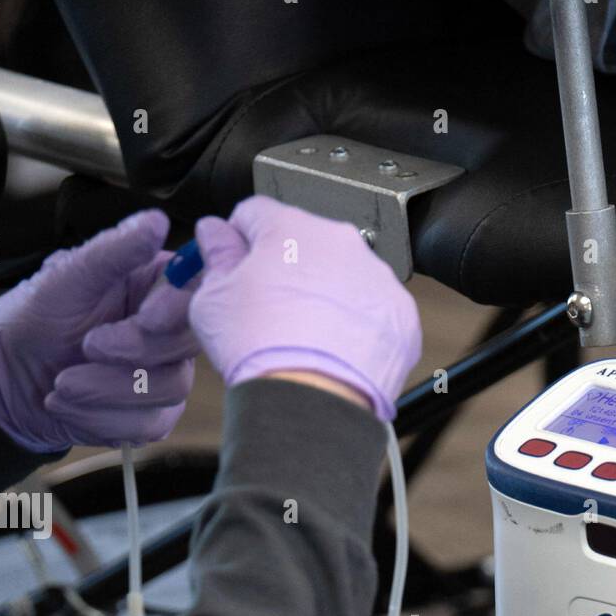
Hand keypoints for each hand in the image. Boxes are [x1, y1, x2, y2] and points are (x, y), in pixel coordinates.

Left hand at [0, 209, 198, 453]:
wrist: (5, 376)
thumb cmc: (33, 317)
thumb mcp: (67, 277)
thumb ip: (113, 251)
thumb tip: (156, 221)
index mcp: (155, 287)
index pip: (196, 293)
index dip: (177, 310)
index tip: (144, 319)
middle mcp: (168, 331)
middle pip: (186, 345)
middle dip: (132, 353)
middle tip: (85, 346)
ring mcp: (165, 376)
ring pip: (168, 390)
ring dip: (106, 391)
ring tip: (62, 384)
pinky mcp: (152, 416)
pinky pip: (147, 425)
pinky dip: (100, 419)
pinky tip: (69, 405)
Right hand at [189, 196, 421, 421]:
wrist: (311, 402)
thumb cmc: (263, 351)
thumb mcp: (214, 299)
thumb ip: (216, 255)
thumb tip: (216, 233)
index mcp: (291, 227)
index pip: (256, 212)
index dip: (240, 240)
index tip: (237, 265)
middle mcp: (341, 243)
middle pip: (307, 244)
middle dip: (289, 269)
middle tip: (272, 312)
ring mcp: (377, 279)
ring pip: (346, 277)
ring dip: (327, 298)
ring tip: (306, 337)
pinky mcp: (401, 315)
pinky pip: (375, 313)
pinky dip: (358, 328)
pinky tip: (336, 352)